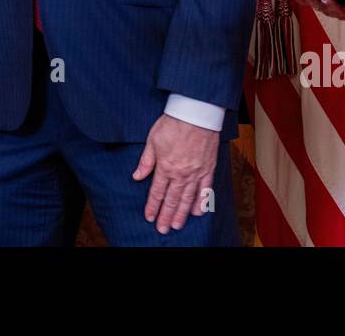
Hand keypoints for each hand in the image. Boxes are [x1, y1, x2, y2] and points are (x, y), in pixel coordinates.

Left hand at [132, 114, 219, 233]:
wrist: (196, 114)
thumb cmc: (173, 124)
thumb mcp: (152, 140)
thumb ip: (146, 161)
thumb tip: (137, 176)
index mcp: (165, 167)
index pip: (157, 192)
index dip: (153, 206)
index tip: (149, 217)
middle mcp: (181, 174)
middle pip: (172, 200)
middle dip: (166, 216)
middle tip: (163, 229)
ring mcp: (196, 173)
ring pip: (188, 199)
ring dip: (181, 214)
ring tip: (177, 225)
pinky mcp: (208, 169)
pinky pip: (205, 190)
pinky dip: (201, 202)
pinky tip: (198, 212)